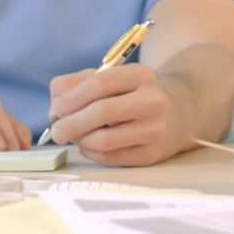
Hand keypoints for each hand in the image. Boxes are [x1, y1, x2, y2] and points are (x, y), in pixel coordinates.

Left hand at [44, 65, 189, 166]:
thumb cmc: (133, 95)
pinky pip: (109, 158)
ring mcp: (154, 130)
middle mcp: (152, 101)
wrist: (179, 114)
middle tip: (57, 132)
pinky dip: (91, 153)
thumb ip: (77, 84)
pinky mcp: (151, 155)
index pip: (97, 84)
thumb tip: (55, 109)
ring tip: (76, 137)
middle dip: (69, 124)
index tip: (55, 110)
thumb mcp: (112, 79)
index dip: (69, 99)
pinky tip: (91, 146)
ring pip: (103, 140)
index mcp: (140, 75)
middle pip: (100, 112)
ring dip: (80, 141)